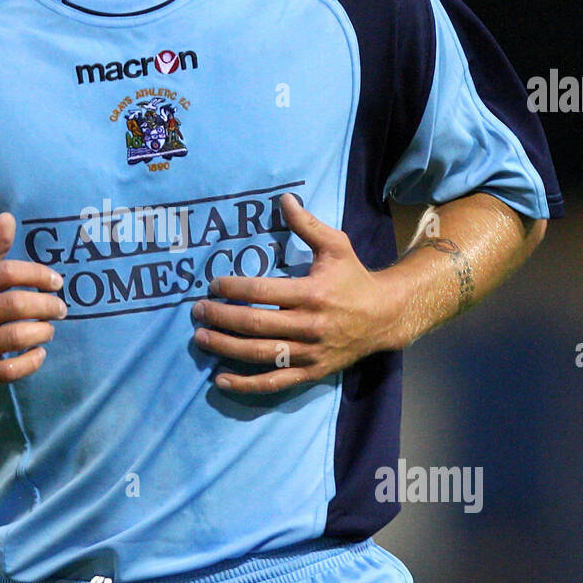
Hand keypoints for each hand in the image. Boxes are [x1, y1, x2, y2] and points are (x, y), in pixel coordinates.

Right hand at [0, 212, 67, 393]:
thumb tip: (8, 217)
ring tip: (49, 330)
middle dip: (46, 305)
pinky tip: (39, 353)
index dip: (37, 274)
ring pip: (16, 336)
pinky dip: (32, 361)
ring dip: (43, 332)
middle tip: (60, 309)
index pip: (6, 273)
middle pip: (15, 305)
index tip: (55, 282)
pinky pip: (10, 370)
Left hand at [190, 193, 401, 393]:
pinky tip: (221, 380)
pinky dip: (246, 384)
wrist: (385, 316)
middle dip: (221, 318)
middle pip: (255, 324)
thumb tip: (283, 198)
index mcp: (312, 293)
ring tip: (201, 338)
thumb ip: (307, 225)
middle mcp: (309, 325)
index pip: (262, 292)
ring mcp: (309, 353)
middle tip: (197, 311)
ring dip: (225, 347)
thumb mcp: (336, 246)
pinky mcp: (311, 372)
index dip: (233, 288)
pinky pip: (274, 382)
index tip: (213, 284)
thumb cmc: (354, 278)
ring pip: (260, 355)